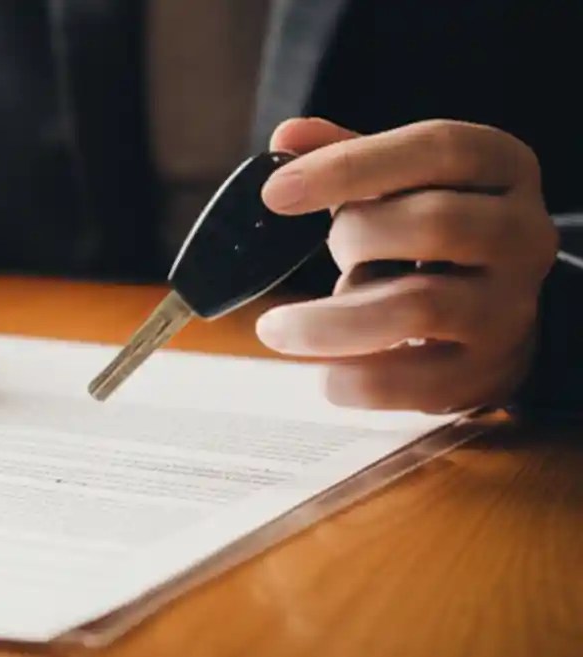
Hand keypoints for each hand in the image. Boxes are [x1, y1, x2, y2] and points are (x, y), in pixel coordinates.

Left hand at [255, 118, 558, 412]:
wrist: (495, 313)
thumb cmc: (433, 235)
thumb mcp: (404, 183)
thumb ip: (348, 158)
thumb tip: (288, 138)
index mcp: (502, 167)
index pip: (435, 149)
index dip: (349, 166)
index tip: (275, 192)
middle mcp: (520, 234)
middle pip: (432, 223)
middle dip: (353, 238)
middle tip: (326, 252)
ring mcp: (509, 306)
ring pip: (418, 307)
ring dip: (330, 321)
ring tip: (278, 328)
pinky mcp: (487, 371)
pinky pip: (413, 380)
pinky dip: (354, 377)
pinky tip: (324, 370)